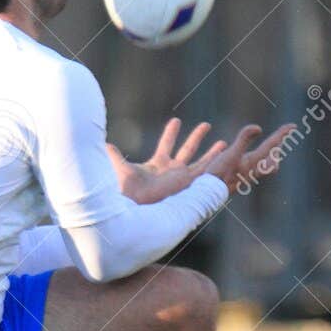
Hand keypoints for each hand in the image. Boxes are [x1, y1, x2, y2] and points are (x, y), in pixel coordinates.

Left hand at [106, 117, 224, 203]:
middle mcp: (173, 171)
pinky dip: (216, 160)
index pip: (166, 145)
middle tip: (206, 125)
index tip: (176, 121)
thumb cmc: (128, 193)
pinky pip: (206, 168)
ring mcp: (182, 177)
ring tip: (224, 141)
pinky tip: (226, 149)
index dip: (171, 133)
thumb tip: (104, 145)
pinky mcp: (188, 181)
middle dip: (196, 138)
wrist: (136, 210)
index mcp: (159, 165)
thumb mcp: (122, 169)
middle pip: (187, 151)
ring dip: (211, 151)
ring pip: (201, 161)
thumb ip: (115, 157)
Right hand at [199, 122, 295, 194]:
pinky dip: (256, 162)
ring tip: (267, 149)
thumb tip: (258, 128)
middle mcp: (253, 171)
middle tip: (279, 139)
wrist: (208, 194)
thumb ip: (244, 139)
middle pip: (273, 161)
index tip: (293, 125)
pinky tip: (247, 160)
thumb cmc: (217, 174)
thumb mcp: (230, 153)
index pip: (271, 146)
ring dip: (268, 156)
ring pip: (264, 168)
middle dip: (276, 149)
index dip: (281, 134)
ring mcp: (246, 178)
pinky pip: (253, 171)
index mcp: (253, 163)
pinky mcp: (239, 182)